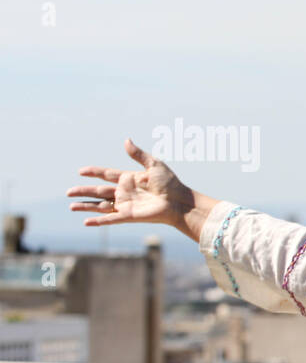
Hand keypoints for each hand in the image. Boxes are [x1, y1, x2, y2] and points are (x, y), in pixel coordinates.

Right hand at [67, 139, 194, 228]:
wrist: (179, 201)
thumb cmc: (170, 183)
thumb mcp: (153, 165)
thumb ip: (138, 154)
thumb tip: (126, 140)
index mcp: (129, 179)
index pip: (107, 175)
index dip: (94, 172)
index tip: (81, 171)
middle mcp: (125, 192)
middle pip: (99, 191)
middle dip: (83, 191)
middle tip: (68, 191)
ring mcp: (125, 204)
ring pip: (100, 206)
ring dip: (85, 206)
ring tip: (70, 205)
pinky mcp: (128, 215)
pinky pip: (110, 219)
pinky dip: (98, 221)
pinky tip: (85, 222)